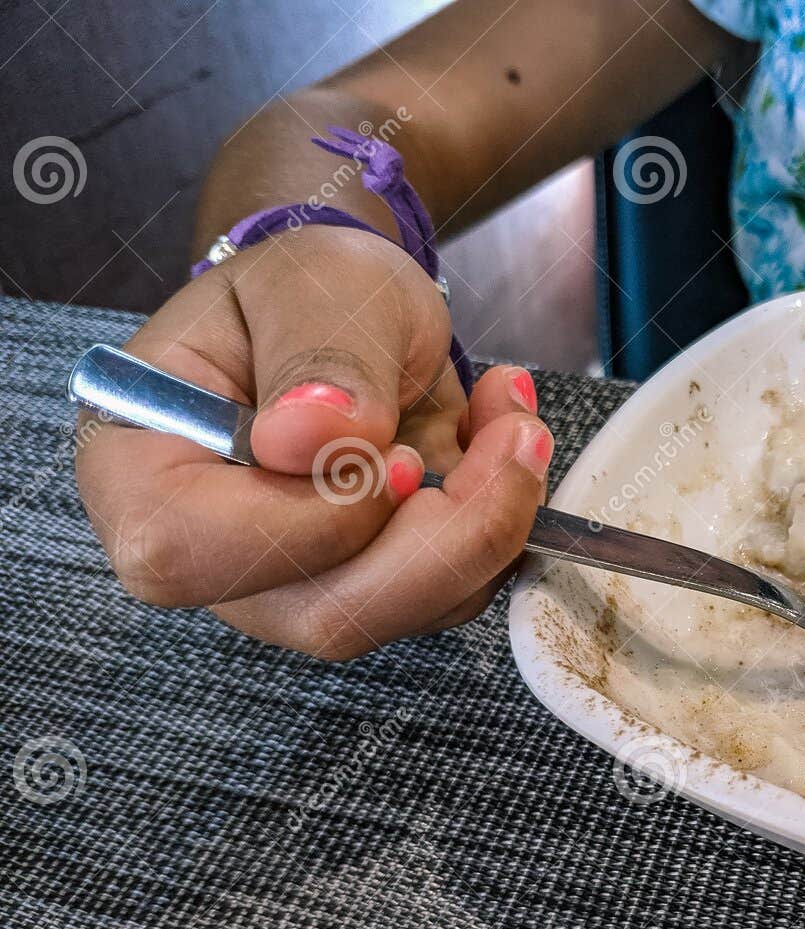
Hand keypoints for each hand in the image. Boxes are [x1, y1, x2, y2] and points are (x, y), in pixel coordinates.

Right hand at [75, 225, 554, 659]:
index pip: (191, 552)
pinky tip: (501, 441)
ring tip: (512, 419)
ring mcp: (298, 587)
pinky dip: (504, 522)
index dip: (313, 520)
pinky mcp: (376, 591)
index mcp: (141, 475)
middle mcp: (214, 557)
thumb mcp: (310, 286)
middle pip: (326, 613)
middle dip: (448, 534)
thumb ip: (316, 357)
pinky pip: (457, 594)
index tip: (397, 453)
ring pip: (409, 613)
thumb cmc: (302, 290)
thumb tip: (311, 438)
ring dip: (492, 520)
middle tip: (510, 432)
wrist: (350, 309)